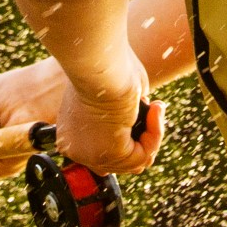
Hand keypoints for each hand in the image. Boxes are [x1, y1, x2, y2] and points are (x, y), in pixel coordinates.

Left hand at [54, 47, 162, 178]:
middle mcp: (76, 150)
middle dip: (143, 137)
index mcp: (70, 134)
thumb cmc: (103, 67)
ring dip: (152, 132)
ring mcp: (91, 156)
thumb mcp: (113, 93)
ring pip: (136, 160)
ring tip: (156, 106)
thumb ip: (123, 113)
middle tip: (154, 110)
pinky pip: (144, 155)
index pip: (101, 153)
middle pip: (119, 162)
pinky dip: (155, 132)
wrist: (99, 65)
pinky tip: (155, 109)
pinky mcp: (111, 155)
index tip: (143, 110)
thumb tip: (143, 119)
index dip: (129, 137)